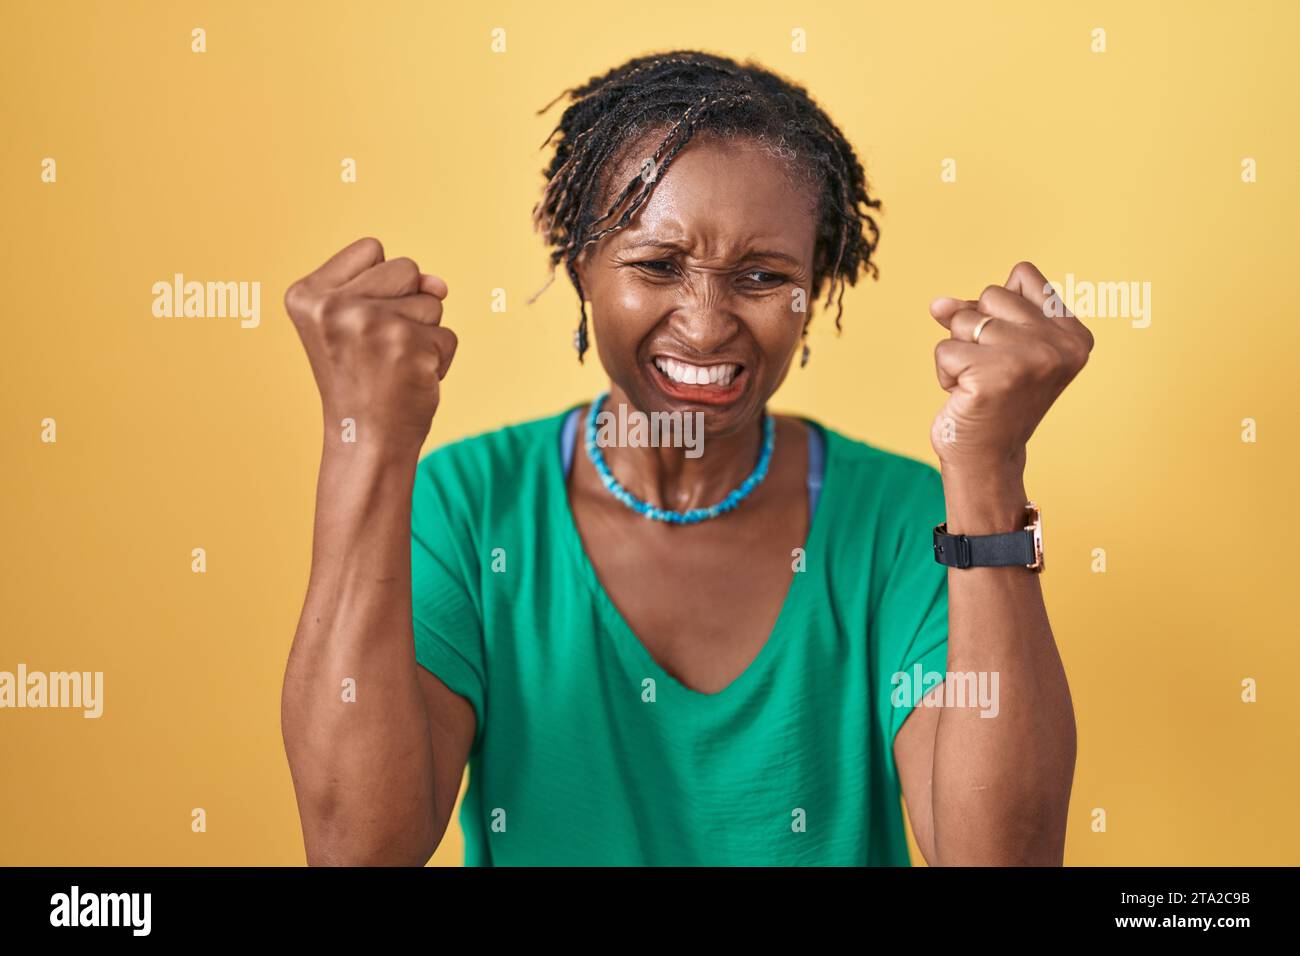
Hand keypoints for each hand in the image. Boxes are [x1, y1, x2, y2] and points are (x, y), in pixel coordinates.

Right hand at [284, 237, 455, 455]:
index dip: (380, 286)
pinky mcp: (408, 345)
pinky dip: (438, 360)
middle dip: (406, 306)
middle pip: (405, 268)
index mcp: (306, 295)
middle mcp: (332, 306)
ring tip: (394, 365)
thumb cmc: (362, 381)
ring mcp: (370, 324)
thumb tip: (440, 285)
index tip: (359, 327)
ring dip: (424, 333)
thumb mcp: (358, 323)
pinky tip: (409, 381)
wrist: (365, 442)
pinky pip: (447, 336)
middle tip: (379, 350)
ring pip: (432, 300)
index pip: (372, 249)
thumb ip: (397, 287)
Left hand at [929, 261, 1092, 473]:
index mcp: (1074, 333)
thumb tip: (937, 304)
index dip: (1000, 307)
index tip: (1010, 347)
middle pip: (991, 294)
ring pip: (963, 321)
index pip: (1022, 274)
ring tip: (979, 382)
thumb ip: (977, 310)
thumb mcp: (999, 342)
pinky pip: (944, 350)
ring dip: (959, 352)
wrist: (988, 457)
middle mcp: (1060, 345)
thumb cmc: (994, 396)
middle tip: (992, 369)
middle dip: (976, 329)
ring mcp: (1029, 360)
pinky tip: (966, 396)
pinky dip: (944, 373)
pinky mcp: (992, 377)